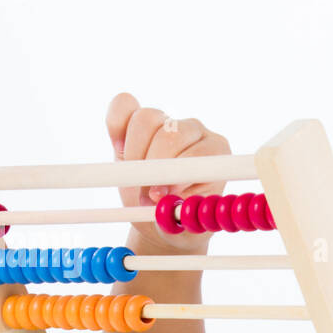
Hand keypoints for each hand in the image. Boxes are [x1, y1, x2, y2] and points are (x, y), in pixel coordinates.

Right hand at [105, 92, 231, 254]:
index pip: (199, 151)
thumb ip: (176, 215)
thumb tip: (162, 202)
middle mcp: (194, 131)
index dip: (176, 172)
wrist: (160, 217)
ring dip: (134, 154)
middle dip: (152, 168)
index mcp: (216, 153)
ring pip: (146, 119)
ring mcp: (166, 120)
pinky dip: (115, 127)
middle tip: (145, 197)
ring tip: (135, 182)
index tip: (162, 196)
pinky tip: (119, 152)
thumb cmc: (178, 221)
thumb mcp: (182, 225)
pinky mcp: (137, 119)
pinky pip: (123, 106)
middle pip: (170, 133)